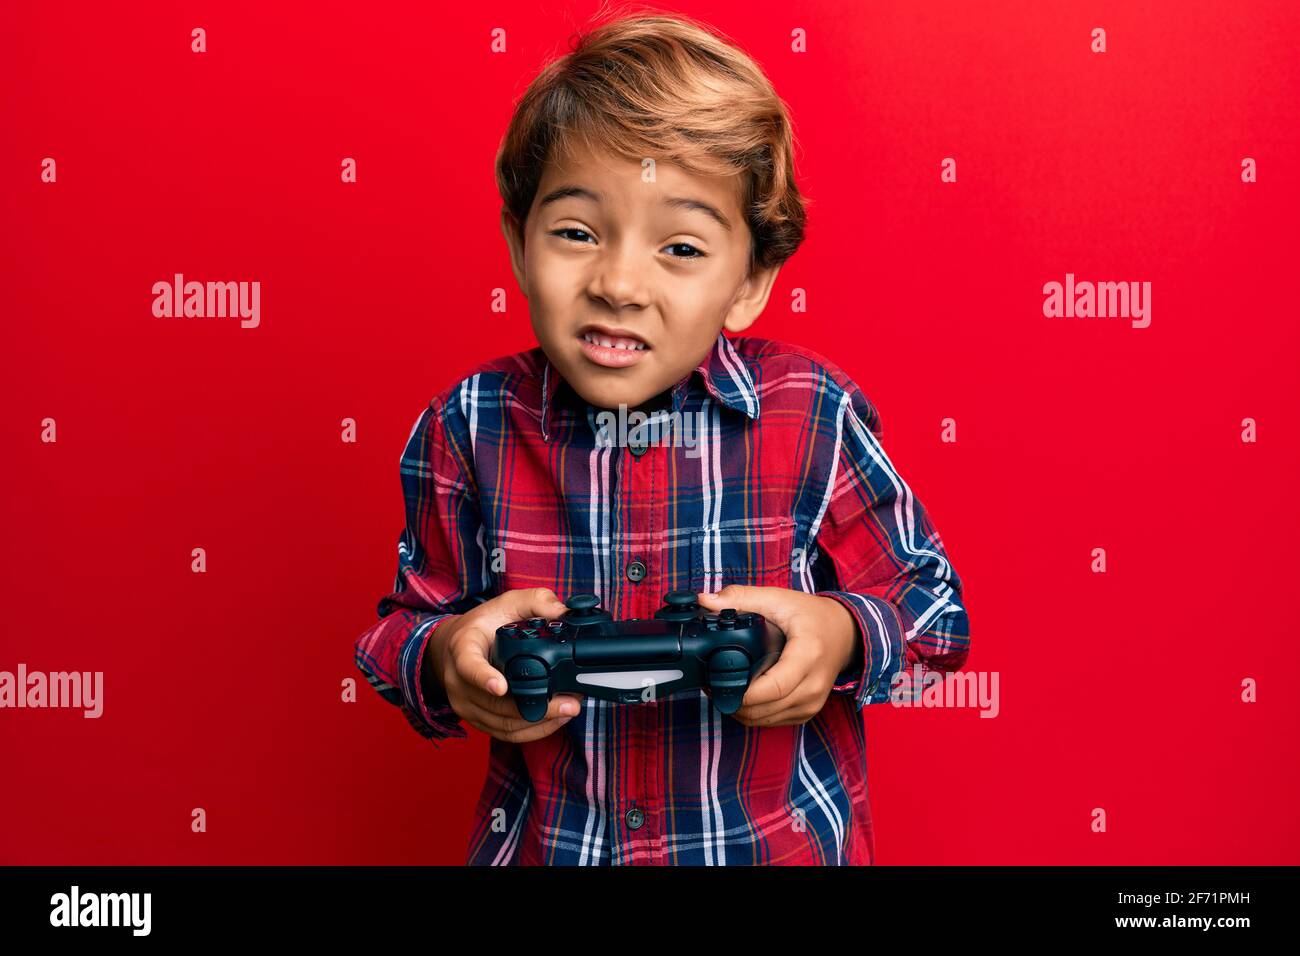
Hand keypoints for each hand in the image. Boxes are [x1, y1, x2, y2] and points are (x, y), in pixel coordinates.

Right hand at [427, 587, 585, 742]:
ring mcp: (466, 704)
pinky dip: (533, 730)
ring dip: (540, 722)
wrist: (454, 646)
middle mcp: (458, 681)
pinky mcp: (477, 720)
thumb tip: (564, 612)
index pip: (468, 666)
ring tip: (569, 709)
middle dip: (536, 707)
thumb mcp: (507, 602)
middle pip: (496, 705)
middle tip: (569, 702)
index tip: (500, 686)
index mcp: (462, 648)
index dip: (483, 678)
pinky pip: (505, 734)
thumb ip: (536, 601)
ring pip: (504, 724)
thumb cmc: (483, 625)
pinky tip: (556, 719)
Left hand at [696, 585, 859, 726]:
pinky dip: (753, 714)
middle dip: (732, 701)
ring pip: (765, 720)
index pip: (774, 687)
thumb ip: (742, 598)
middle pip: (764, 709)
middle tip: (712, 683)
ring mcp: (812, 703)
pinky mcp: (807, 712)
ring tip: (724, 688)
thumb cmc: (812, 616)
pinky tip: (742, 696)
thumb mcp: (779, 598)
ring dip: (740, 710)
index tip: (717, 681)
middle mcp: (813, 685)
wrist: (845, 634)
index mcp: (808, 656)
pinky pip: (773, 721)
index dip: (742, 692)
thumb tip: (706, 600)